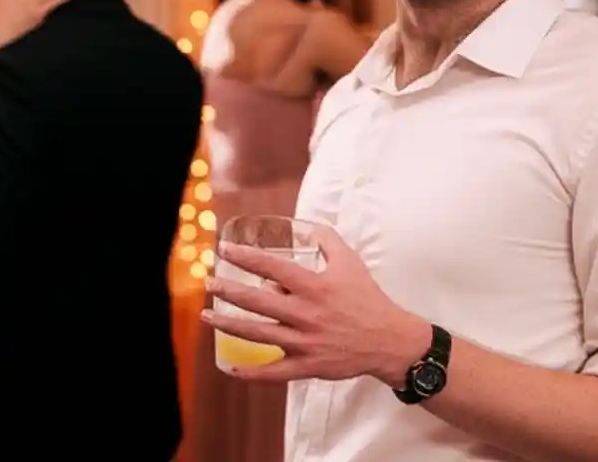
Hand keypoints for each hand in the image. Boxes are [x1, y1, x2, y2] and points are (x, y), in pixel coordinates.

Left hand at [201, 224, 429, 384]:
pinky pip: (274, 373)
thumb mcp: (350, 262)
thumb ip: (328, 241)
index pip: (272, 269)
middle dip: (228, 291)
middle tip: (209, 283)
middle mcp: (306, 314)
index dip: (246, 258)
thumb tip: (309, 225)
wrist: (389, 340)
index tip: (225, 250)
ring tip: (207, 316)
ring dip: (229, 324)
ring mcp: (305, 342)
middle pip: (257, 301)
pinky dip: (251, 373)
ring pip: (258, 334)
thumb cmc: (368, 299)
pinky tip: (231, 368)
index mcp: (314, 287)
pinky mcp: (308, 366)